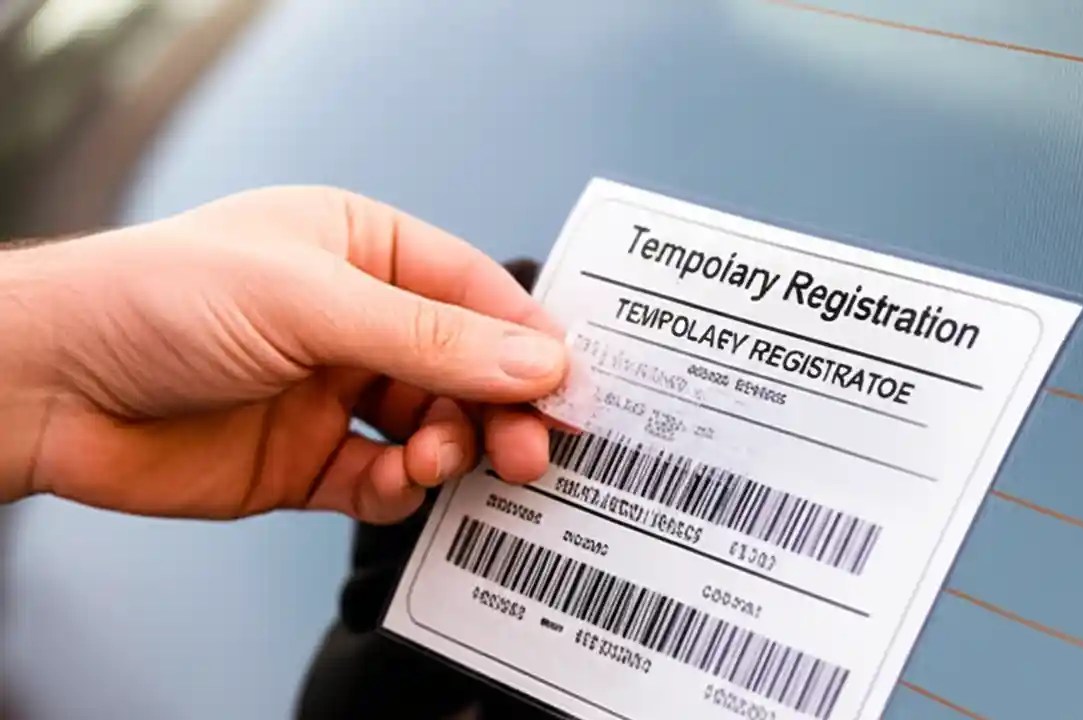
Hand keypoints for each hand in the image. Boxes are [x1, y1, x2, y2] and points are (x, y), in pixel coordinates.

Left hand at [0, 186, 567, 522]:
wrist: (48, 386)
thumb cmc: (159, 299)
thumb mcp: (311, 302)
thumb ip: (430, 340)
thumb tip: (538, 360)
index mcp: (361, 249)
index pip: (471, 291)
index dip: (527, 338)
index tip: (570, 385)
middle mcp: (356, 320)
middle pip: (465, 368)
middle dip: (501, 407)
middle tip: (529, 447)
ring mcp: (333, 393)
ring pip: (432, 426)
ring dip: (452, 448)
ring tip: (440, 459)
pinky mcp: (307, 461)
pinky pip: (382, 480)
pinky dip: (401, 489)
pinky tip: (394, 483)